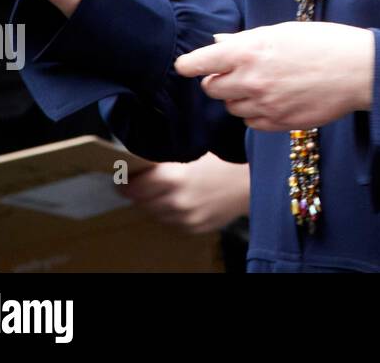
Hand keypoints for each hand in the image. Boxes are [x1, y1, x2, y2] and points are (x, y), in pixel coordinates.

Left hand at [117, 153, 250, 234]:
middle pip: (140, 201)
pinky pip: (172, 221)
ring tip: (168, 189)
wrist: (254, 180)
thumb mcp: (194, 152)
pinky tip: (184, 199)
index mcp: (173, 178)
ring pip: (154, 213)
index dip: (126, 180)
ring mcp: (185, 218)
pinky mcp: (194, 228)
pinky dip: (172, 212)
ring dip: (155, 203)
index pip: (131, 187)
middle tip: (144, 181)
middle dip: (139, 191)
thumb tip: (139, 163)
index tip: (124, 176)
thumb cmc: (227, 160)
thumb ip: (165, 161)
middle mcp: (175, 202)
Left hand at [174, 22, 375, 130]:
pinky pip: (251, 122)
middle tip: (240, 71)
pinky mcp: (278, 124)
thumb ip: (246, 41)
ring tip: (266, 84)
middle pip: (211, 89)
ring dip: (239, 98)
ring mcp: (263, 105)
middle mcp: (250, 80)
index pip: (197, 63)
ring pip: (231, 107)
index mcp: (248, 51)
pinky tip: (277, 99)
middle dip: (220, 80)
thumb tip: (218, 43)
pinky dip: (257, 113)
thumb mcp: (283, 31)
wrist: (360, 70)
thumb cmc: (325, 42)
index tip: (186, 66)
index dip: (189, 64)